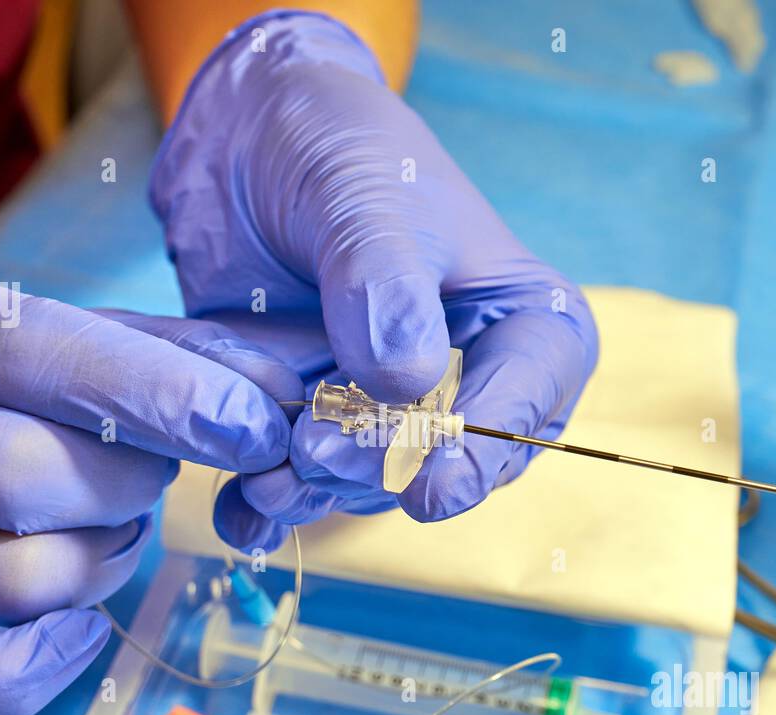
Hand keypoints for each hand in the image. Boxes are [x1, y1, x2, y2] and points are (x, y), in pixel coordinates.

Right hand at [0, 274, 298, 714]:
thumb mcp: (59, 344)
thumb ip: (166, 357)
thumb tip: (276, 396)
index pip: (33, 351)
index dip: (161, 394)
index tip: (253, 428)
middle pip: (14, 476)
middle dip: (127, 488)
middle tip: (151, 480)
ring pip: (0, 582)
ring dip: (97, 567)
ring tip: (110, 532)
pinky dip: (28, 678)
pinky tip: (77, 632)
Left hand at [150, 11, 597, 551]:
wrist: (242, 140)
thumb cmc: (331, 143)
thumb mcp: (363, 193)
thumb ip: (386, 281)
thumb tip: (408, 380)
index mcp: (515, 312)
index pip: (535, 388)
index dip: (492, 442)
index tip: (436, 478)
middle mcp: (461, 375)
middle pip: (449, 456)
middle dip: (384, 469)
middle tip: (316, 448)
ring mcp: (383, 406)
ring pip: (370, 483)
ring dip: (319, 492)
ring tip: (265, 481)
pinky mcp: (314, 419)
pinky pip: (301, 484)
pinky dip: (269, 507)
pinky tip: (240, 513)